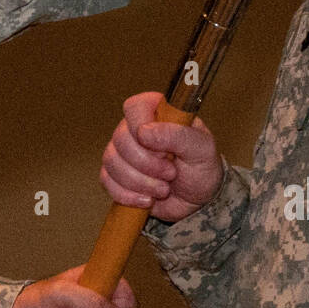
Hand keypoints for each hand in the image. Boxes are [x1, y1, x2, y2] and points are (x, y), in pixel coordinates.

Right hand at [100, 91, 221, 222]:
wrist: (198, 200)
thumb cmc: (202, 168)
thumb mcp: (201, 149)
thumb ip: (178, 135)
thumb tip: (145, 131)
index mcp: (158, 113)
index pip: (134, 107)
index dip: (141, 128)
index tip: (161, 149)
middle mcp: (135, 128)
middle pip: (120, 138)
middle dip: (147, 164)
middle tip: (171, 173)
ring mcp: (123, 152)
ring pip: (112, 161)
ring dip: (140, 182)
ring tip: (163, 189)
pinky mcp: (116, 174)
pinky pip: (107, 181)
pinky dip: (128, 195)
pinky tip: (147, 199)